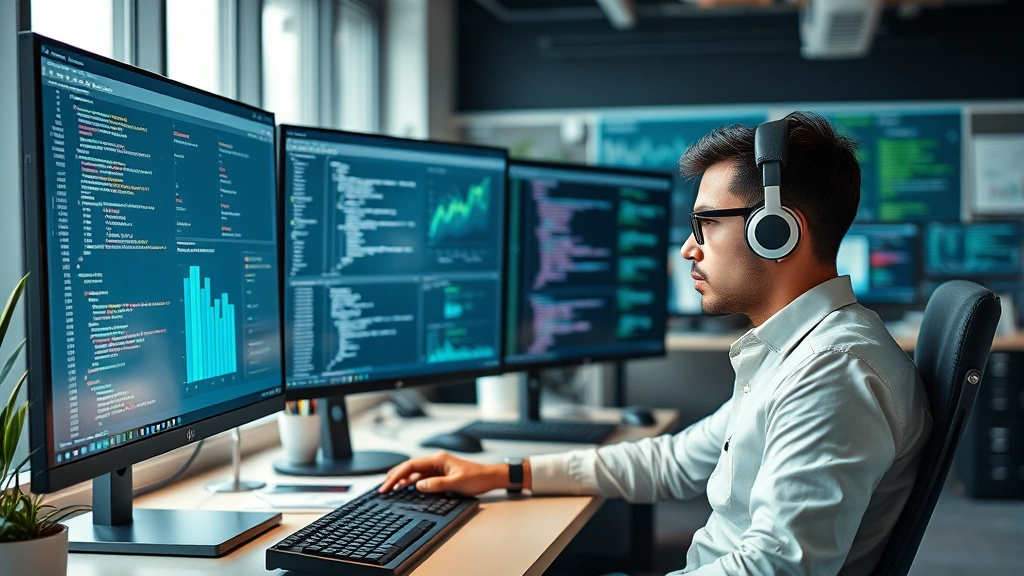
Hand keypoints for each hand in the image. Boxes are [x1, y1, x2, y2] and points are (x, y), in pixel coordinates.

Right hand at [378, 451, 507, 495]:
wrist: (491, 477)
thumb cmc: (477, 478)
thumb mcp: (456, 483)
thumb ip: (436, 484)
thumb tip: (418, 486)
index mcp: (438, 459)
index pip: (411, 465)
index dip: (397, 475)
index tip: (388, 485)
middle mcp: (436, 461)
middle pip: (409, 467)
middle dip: (395, 476)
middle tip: (383, 488)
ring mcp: (437, 467)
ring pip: (414, 472)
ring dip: (402, 480)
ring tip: (389, 488)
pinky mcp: (440, 474)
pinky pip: (422, 477)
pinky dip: (411, 482)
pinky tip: (405, 488)